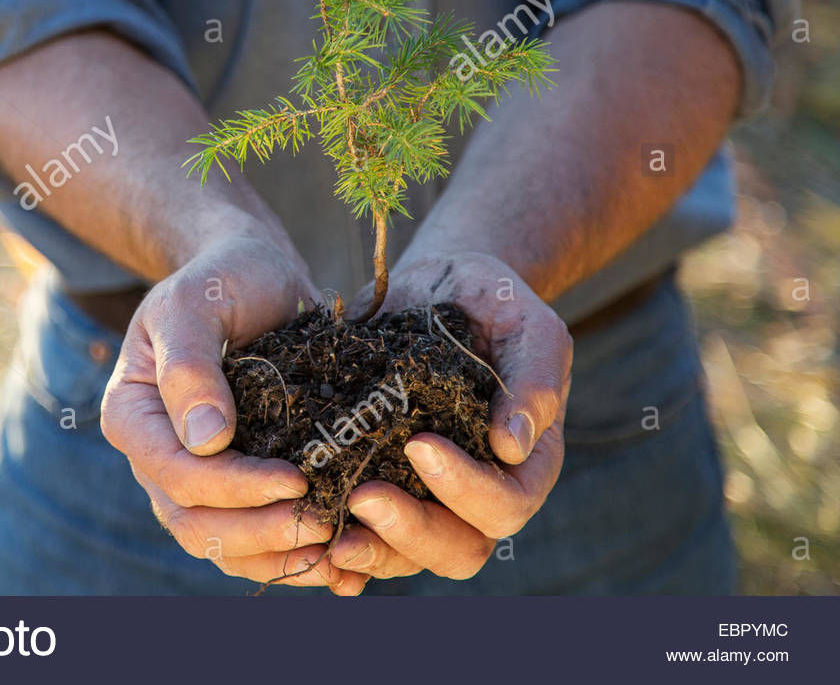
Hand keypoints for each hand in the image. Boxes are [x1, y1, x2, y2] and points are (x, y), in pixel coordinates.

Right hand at [100, 233, 369, 594]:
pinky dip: (292, 559)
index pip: (177, 475)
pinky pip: (253, 540)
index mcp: (133, 415)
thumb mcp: (196, 304)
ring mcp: (194, 477)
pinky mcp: (234, 484)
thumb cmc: (219, 278)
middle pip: (197, 525)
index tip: (295, 479)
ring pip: (225, 546)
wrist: (249, 275)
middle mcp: (157, 457)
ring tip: (339, 555)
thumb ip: (191, 365)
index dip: (235, 487)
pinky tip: (342, 566)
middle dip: (261, 533)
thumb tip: (206, 441)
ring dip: (279, 558)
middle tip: (323, 524)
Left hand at [330, 251, 572, 580]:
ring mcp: (426, 495)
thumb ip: (535, 378)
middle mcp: (477, 493)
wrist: (439, 286)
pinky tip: (304, 522)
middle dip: (409, 531)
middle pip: (457, 550)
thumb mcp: (528, 324)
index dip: (464, 489)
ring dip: (367, 548)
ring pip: (405, 554)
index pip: (504, 505)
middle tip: (361, 496)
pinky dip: (335, 538)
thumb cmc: (491, 301)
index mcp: (524, 465)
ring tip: (323, 522)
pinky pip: (363, 531)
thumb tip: (513, 446)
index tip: (419, 445)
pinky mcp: (380, 481)